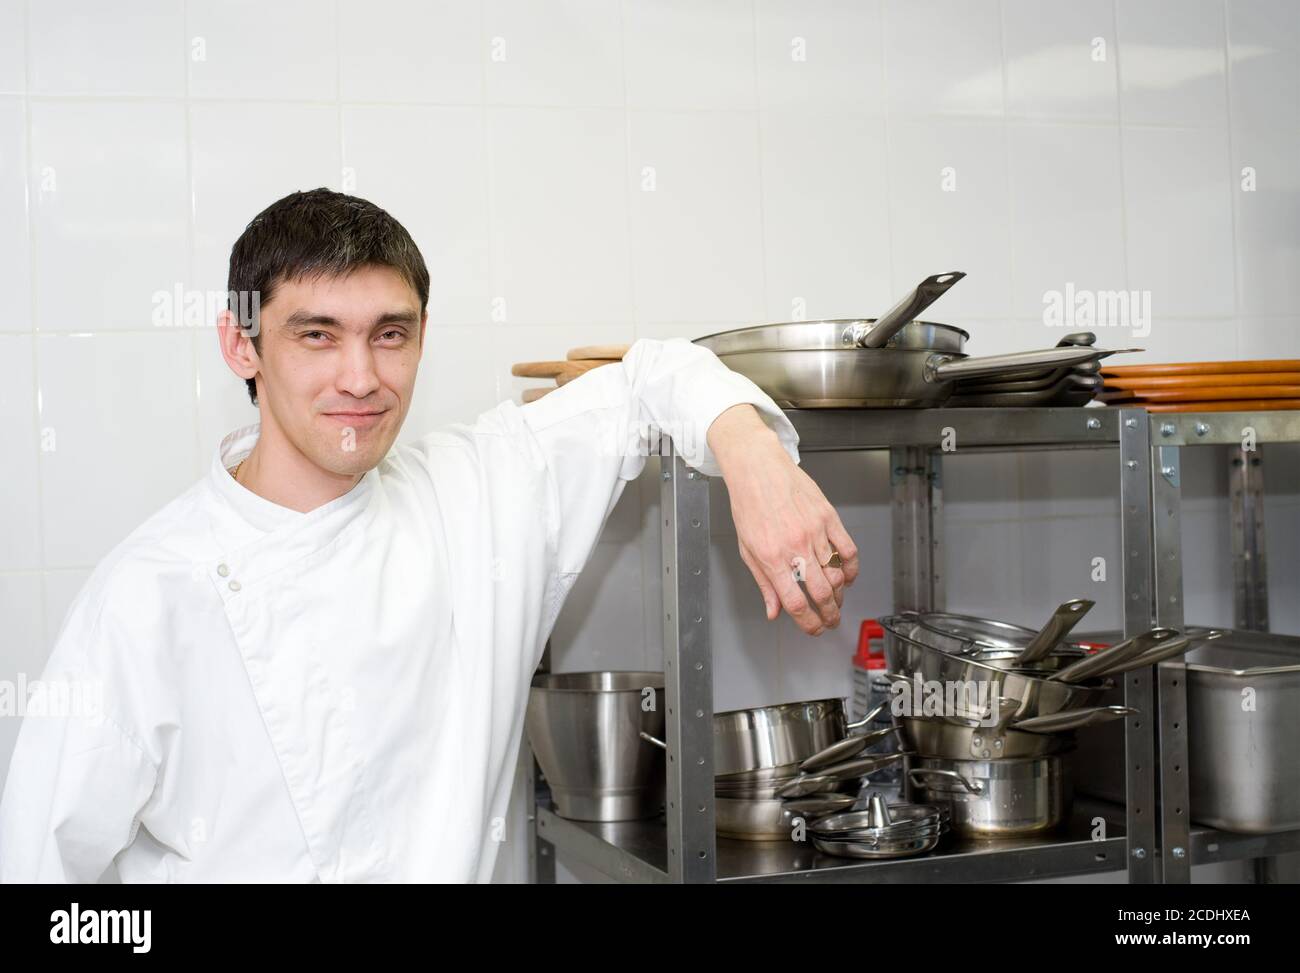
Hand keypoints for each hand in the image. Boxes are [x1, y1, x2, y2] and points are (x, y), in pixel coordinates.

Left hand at [707, 405, 858, 635]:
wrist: (758, 468)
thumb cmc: (749, 504)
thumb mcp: (747, 549)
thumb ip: (764, 583)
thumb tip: (774, 611)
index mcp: (772, 558)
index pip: (796, 603)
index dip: (808, 623)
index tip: (813, 629)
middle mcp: (796, 547)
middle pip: (822, 594)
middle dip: (829, 615)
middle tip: (830, 621)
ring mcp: (815, 532)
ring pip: (838, 575)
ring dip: (839, 596)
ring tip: (835, 602)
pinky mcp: (829, 517)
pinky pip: (849, 551)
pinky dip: (851, 569)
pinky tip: (846, 577)